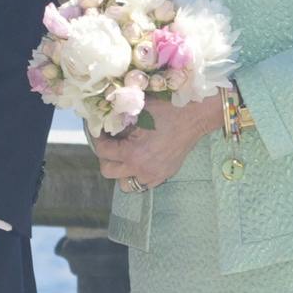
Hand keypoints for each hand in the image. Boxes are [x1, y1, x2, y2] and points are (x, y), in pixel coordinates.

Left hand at [92, 97, 224, 193]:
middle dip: (105, 157)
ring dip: (121, 169)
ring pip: (124, 182)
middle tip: (110, 144)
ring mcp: (153, 175)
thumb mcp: (137, 111)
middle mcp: (141, 169)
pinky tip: (140, 159)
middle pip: (108, 171)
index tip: (101, 131)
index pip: (102, 151)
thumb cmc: (166, 110)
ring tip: (124, 155)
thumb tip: (102, 121)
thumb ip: (118, 119)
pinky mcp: (163, 176)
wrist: (194, 117)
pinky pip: (142, 182)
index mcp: (132, 153)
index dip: (98, 139)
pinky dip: (137, 173)